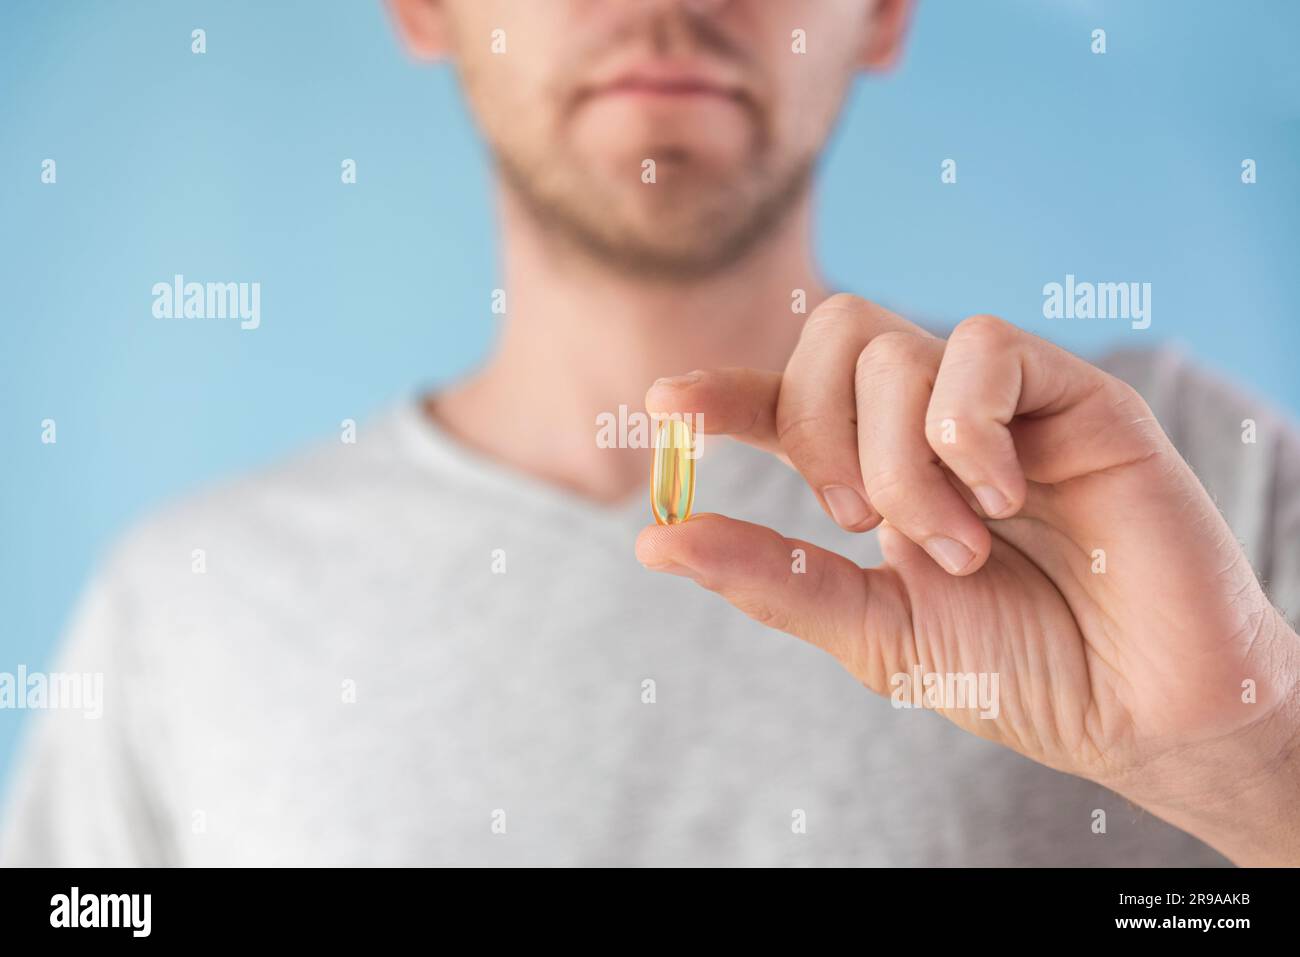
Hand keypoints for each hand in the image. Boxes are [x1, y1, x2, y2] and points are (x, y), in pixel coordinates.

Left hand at [637, 293, 1299, 864]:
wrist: (1140, 708)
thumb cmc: (1017, 671)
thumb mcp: (872, 631)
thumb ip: (773, 577)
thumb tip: (653, 542)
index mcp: (881, 469)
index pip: (788, 398)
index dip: (725, 393)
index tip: (664, 408)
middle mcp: (934, 420)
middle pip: (835, 336)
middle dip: (819, 429)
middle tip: (857, 520)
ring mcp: (1003, 401)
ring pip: (896, 349)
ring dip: (901, 463)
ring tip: (960, 547)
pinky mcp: (1075, 391)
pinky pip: (981, 346)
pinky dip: (965, 427)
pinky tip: (1005, 495)